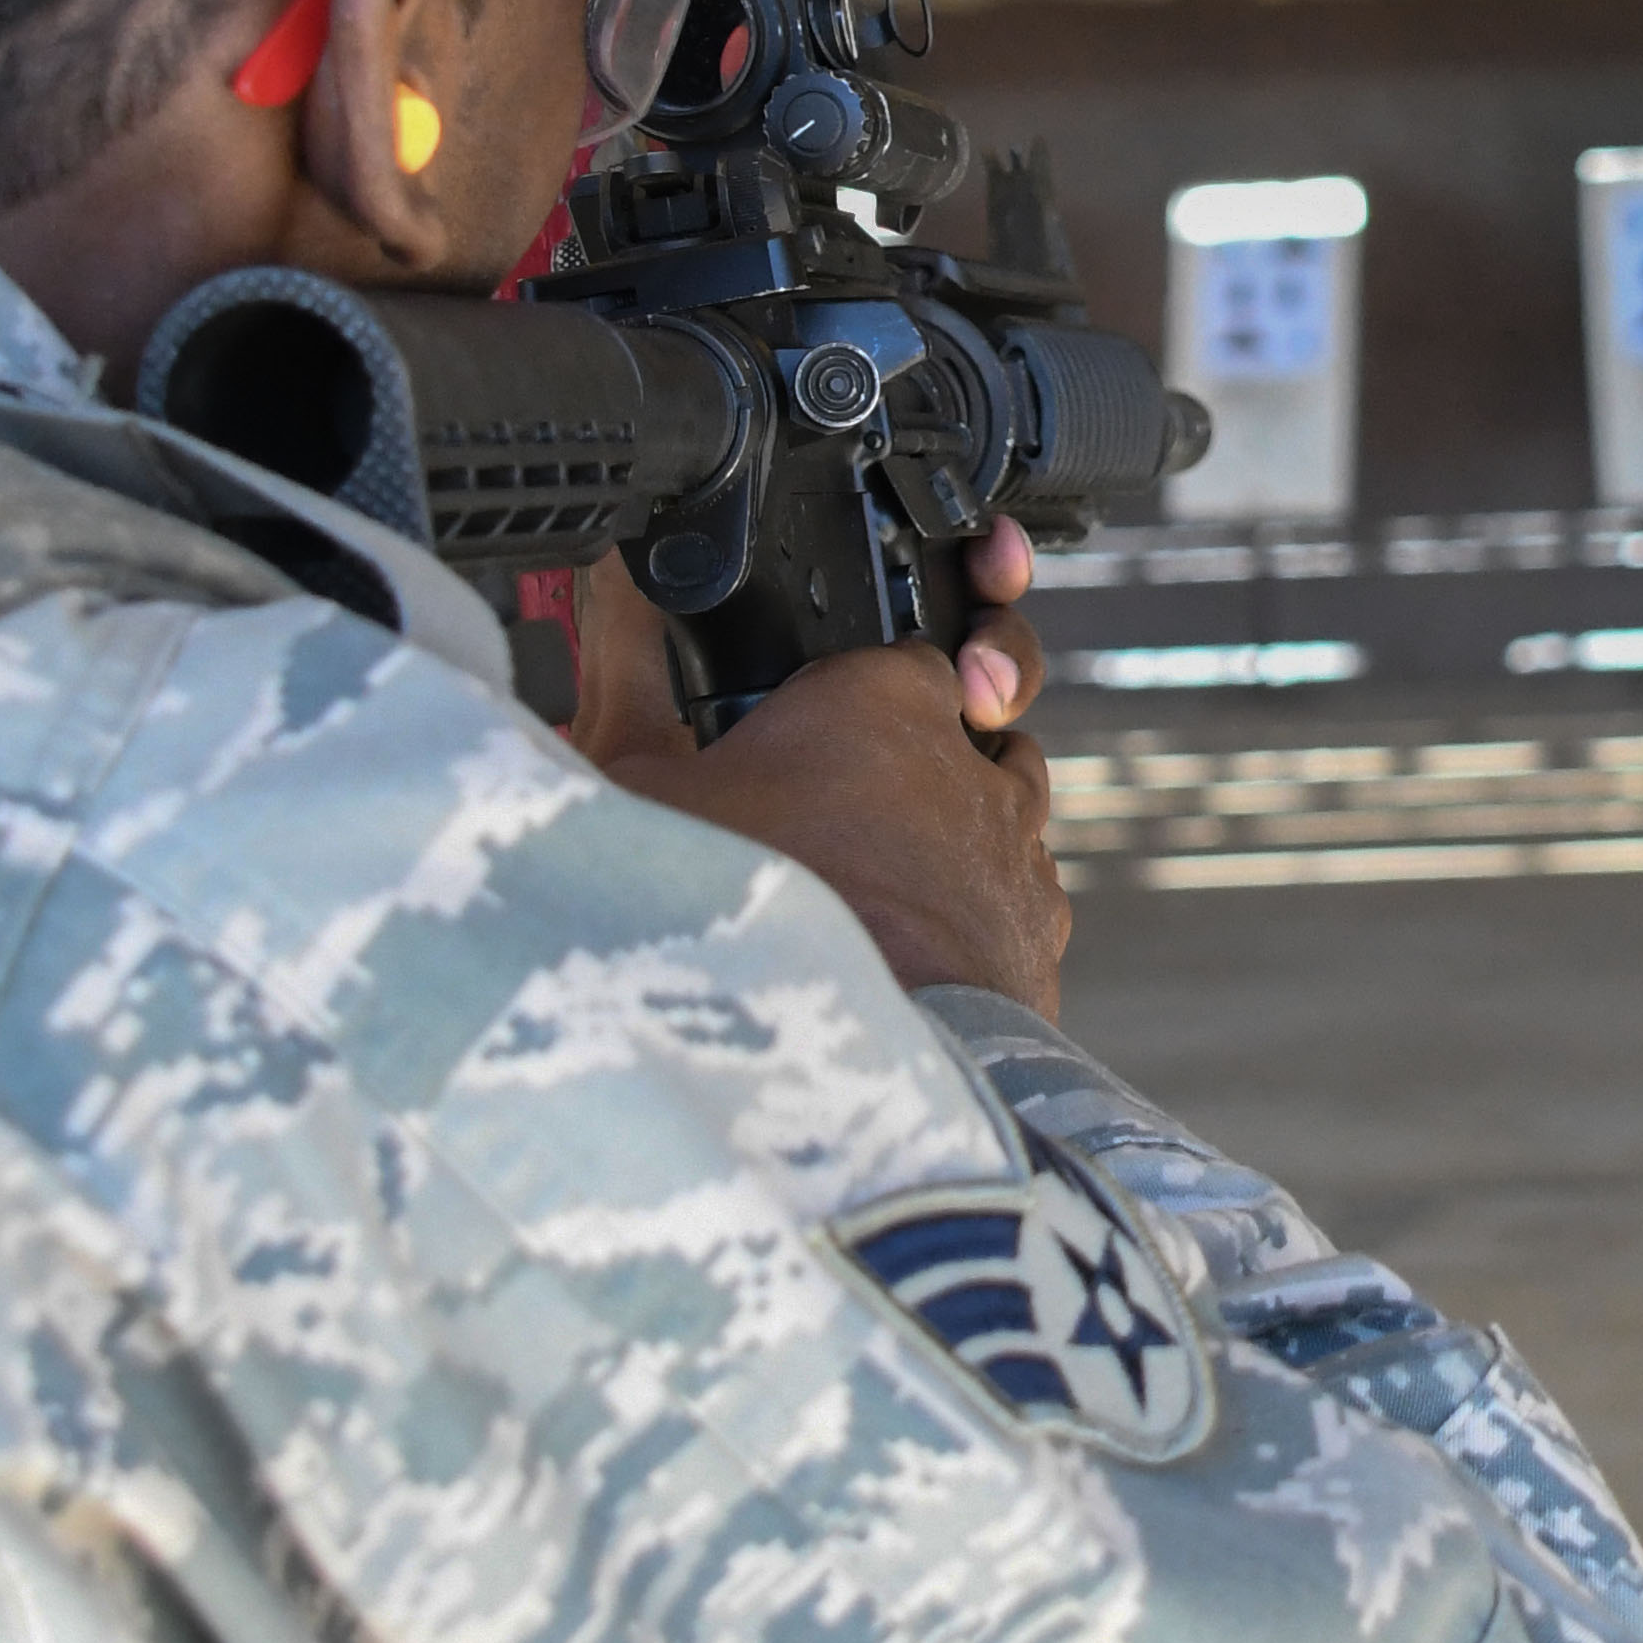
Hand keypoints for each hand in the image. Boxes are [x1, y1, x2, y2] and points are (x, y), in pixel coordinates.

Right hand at [567, 519, 1070, 1018]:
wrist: (828, 1067)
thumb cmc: (725, 917)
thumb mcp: (633, 780)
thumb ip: (621, 658)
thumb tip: (604, 575)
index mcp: (881, 695)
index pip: (893, 645)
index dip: (847, 683)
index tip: (797, 720)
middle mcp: (973, 758)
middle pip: (970, 706)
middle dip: (922, 737)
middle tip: (841, 797)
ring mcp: (1016, 848)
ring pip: (1007, 797)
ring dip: (955, 819)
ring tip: (874, 870)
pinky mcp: (1038, 936)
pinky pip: (1020, 893)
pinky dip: (976, 907)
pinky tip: (914, 945)